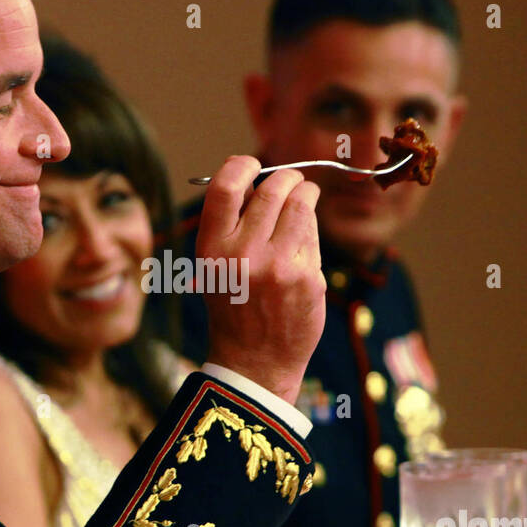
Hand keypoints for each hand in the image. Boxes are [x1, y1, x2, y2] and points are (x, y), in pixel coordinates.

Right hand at [197, 156, 325, 404]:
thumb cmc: (234, 307)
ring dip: (306, 194)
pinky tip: (303, 244)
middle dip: (287, 177)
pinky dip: (311, 231)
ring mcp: (278, 266)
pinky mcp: (307, 278)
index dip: (242, 165)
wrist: (253, 362)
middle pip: (273, 188)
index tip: (253, 164)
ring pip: (301, 204)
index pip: (225, 186)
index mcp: (212, 248)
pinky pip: (313, 236)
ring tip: (305, 198)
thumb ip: (231, 226)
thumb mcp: (215, 267)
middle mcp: (243, 253)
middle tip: (292, 181)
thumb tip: (259, 180)